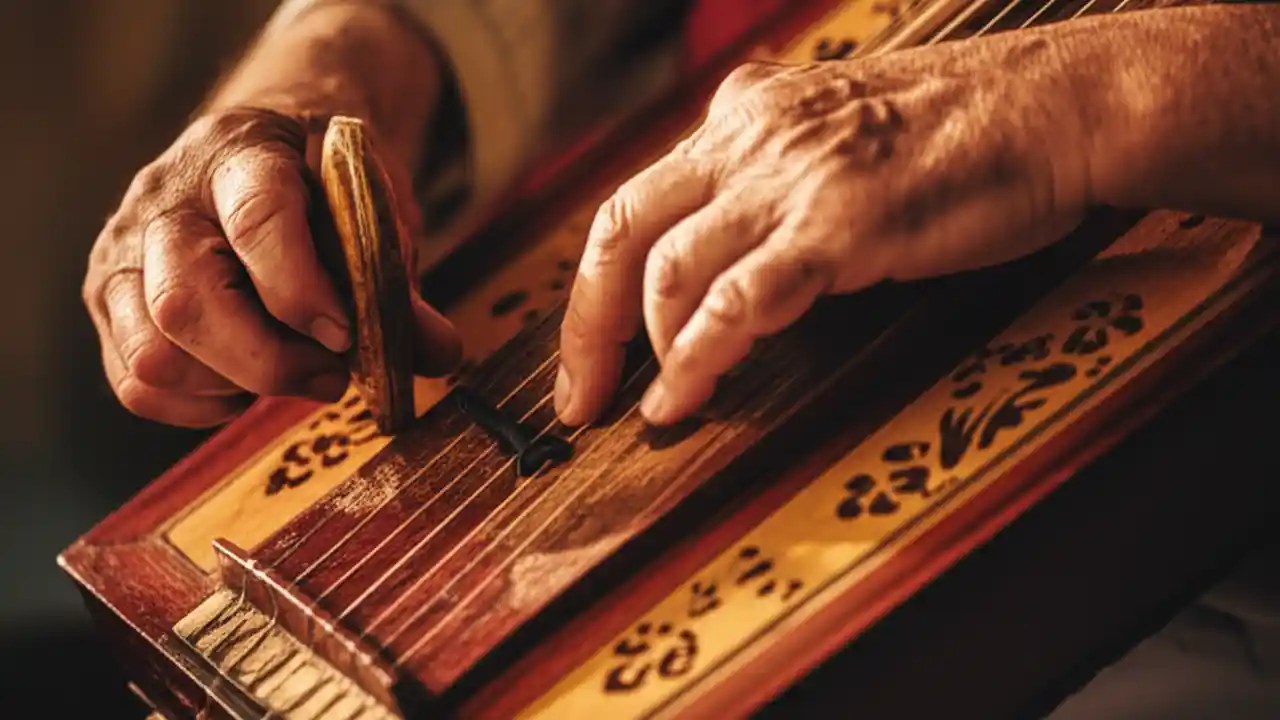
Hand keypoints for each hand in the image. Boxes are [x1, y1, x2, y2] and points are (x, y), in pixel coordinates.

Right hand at [83, 108, 459, 426]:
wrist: (261, 151)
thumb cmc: (321, 184)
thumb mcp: (371, 209)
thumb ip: (399, 281)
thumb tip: (440, 354)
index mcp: (238, 154)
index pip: (257, 221)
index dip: (302, 290)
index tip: (345, 335)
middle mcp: (163, 202)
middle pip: (188, 305)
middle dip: (269, 360)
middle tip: (332, 375)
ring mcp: (122, 253)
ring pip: (155, 353)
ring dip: (235, 386)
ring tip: (294, 373)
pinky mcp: (108, 303)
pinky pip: (137, 384)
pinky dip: (198, 405)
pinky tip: (245, 385)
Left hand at [556, 32, 1100, 426]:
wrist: (1057, 107)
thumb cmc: (961, 130)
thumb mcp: (837, 126)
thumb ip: (773, 167)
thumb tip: (730, 240)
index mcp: (742, 116)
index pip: (632, 203)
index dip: (594, 286)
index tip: (585, 350)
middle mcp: (749, 140)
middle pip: (622, 231)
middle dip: (587, 327)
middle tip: (579, 397)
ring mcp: (792, 180)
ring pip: (669, 270)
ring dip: (648, 353)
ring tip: (654, 409)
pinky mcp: (841, 224)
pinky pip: (740, 302)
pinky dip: (699, 360)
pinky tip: (687, 401)